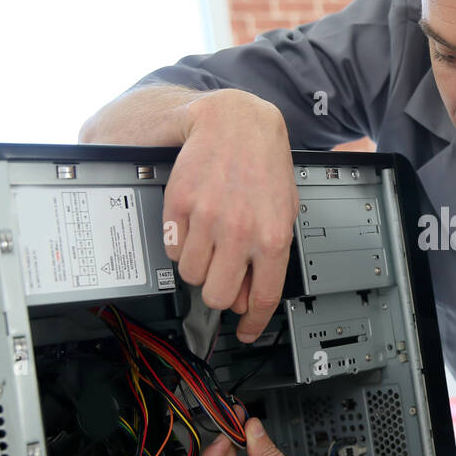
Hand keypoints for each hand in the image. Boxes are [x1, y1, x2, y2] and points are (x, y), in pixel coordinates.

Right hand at [164, 89, 298, 341]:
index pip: (261, 297)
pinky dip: (180, 243)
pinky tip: (195, 222)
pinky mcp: (178, 205)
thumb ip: (268, 256)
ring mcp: (206, 218)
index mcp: (273, 236)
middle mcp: (239, 231)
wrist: (236, 122)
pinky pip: (173, 248)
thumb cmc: (264, 164)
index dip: (252, 322)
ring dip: (199, 265)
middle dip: (218, 290)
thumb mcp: (283, 211)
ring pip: (191, 274)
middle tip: (221, 272)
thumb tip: (244, 295)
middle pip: (217, 295)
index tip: (246, 332)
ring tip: (210, 238)